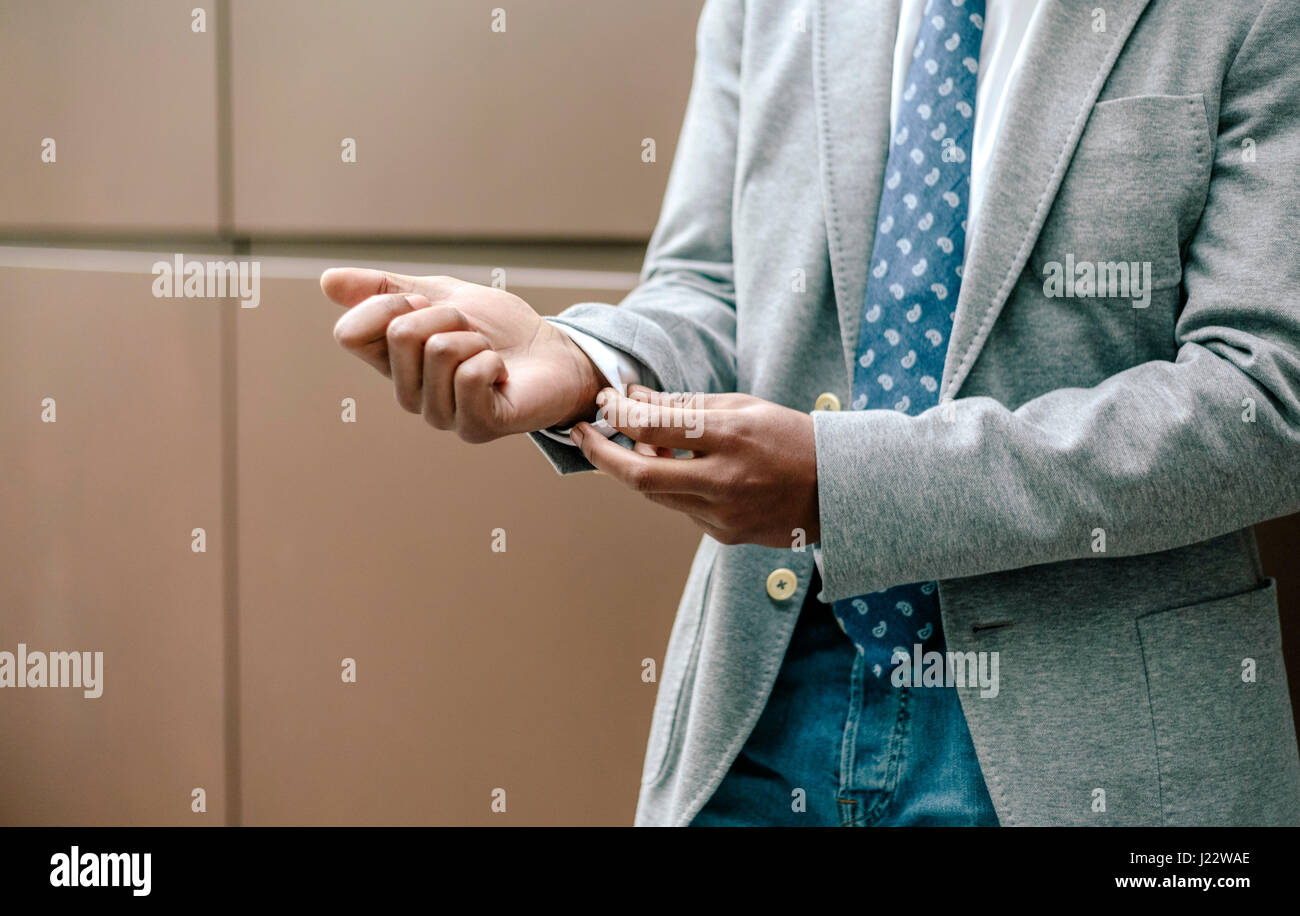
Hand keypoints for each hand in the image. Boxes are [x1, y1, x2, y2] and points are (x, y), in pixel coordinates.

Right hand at [321, 267, 603, 441]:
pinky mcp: (474, 427)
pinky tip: (502, 374)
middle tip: (471, 329)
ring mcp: (440, 415)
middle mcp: (408, 393)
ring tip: (488, 351)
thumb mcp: (441, 295)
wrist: (557, 353)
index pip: (350, 333)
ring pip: (438, 351)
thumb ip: (387, 290)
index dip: (387, 303)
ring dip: (473, 337)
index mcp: (391, 362)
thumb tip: (326, 281)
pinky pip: (470, 374)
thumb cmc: (502, 328)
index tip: (423, 303)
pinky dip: (492, 360)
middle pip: (399, 334)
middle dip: (445, 314)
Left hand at [572, 385, 819, 546]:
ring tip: (635, 445)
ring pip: (656, 494)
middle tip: (582, 434)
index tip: (604, 404)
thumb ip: (684, 406)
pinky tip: (681, 470)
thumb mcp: (742, 407)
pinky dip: (671, 487)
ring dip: (635, 469)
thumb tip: (632, 398)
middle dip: (601, 454)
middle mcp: (724, 480)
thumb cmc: (788, 437)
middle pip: (640, 475)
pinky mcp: (724, 536)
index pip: (654, 427)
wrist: (838, 490)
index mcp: (731, 437)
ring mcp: (723, 514)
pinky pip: (680, 508)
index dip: (619, 415)